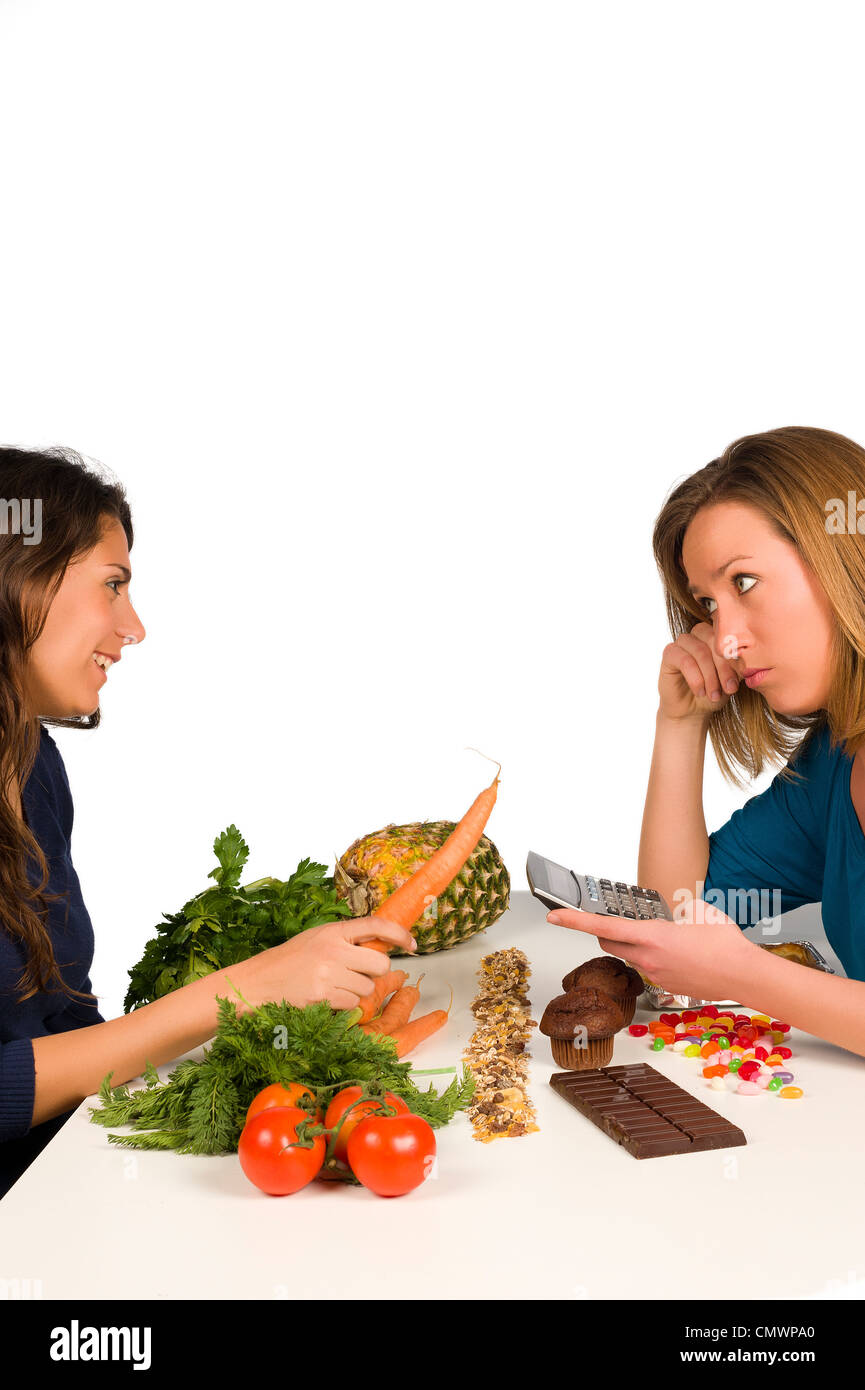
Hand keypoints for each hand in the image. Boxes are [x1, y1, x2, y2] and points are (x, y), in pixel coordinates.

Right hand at [233, 915, 416, 1010]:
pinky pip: (352, 1005)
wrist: (257, 982)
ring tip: (333, 986)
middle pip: (381, 963)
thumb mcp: (317, 939)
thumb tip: (382, 944)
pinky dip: (343, 1005)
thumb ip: (346, 940)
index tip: (412, 943)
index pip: (376, 925)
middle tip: (357, 974)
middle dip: (374, 972)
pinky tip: (325, 998)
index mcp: (332, 931)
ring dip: (357, 992)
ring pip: (368, 988)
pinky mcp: (323, 997)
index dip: (399, 933)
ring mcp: (328, 974)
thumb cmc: (289, 961)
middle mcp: (333, 950)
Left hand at [546, 896, 757, 1001]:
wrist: (744, 974)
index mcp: (651, 936)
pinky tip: (679, 954)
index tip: (554, 915)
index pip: (601, 927)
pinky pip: (650, 969)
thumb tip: (671, 913)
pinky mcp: (667, 986)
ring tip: (663, 938)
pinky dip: (654, 959)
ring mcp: (656, 975)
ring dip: (634, 946)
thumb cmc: (725, 943)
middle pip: (609, 944)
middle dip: (605, 933)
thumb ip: (675, 909)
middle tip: (615, 922)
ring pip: (630, 957)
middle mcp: (647, 958)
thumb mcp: (697, 910)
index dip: (573, 920)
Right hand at [658, 620, 740, 720]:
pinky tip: (699, 692)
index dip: (735, 660)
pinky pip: (684, 660)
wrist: (692, 711)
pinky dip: (695, 678)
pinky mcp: (669, 653)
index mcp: (717, 636)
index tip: (738, 684)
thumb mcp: (732, 680)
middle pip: (714, 641)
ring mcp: (683, 642)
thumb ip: (739, 666)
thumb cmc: (713, 693)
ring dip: (710, 676)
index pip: (729, 637)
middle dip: (724, 668)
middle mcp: (699, 634)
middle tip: (730, 689)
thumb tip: (751, 660)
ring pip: (700, 651)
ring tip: (714, 695)